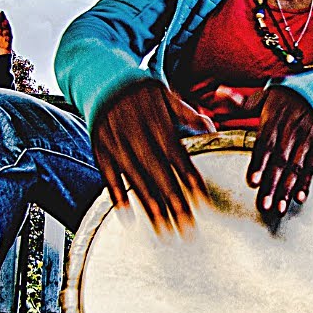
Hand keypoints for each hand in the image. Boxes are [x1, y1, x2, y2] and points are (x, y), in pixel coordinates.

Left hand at [0, 10, 12, 55]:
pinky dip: (7, 29)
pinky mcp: (8, 47)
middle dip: (0, 20)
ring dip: (4, 22)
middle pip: (2, 29)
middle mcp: (3, 42)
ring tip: (2, 14)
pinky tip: (5, 22)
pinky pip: (8, 37)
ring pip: (6, 31)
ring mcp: (6, 44)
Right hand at [91, 80, 207, 234]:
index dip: (189, 178)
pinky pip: (109, 177)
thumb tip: (212, 128)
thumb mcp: (166, 95)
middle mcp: (137, 135)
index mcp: (157, 122)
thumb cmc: (142, 92)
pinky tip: (128, 218)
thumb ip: (187, 113)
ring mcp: (116, 144)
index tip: (203, 202)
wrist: (103, 80)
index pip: (177, 155)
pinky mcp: (100, 150)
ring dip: (151, 207)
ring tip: (165, 232)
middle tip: (188, 229)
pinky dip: (117, 197)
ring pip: (136, 180)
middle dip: (174, 203)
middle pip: (158, 174)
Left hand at [248, 87, 312, 214]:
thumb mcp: (263, 98)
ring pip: (296, 167)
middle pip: (280, 160)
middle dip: (272, 184)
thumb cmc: (282, 101)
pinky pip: (312, 166)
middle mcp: (291, 130)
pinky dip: (306, 183)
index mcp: (274, 119)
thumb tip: (219, 93)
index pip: (265, 144)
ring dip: (288, 189)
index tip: (252, 181)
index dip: (259, 163)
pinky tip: (299, 198)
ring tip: (280, 208)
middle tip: (265, 205)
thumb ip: (240, 102)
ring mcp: (306, 139)